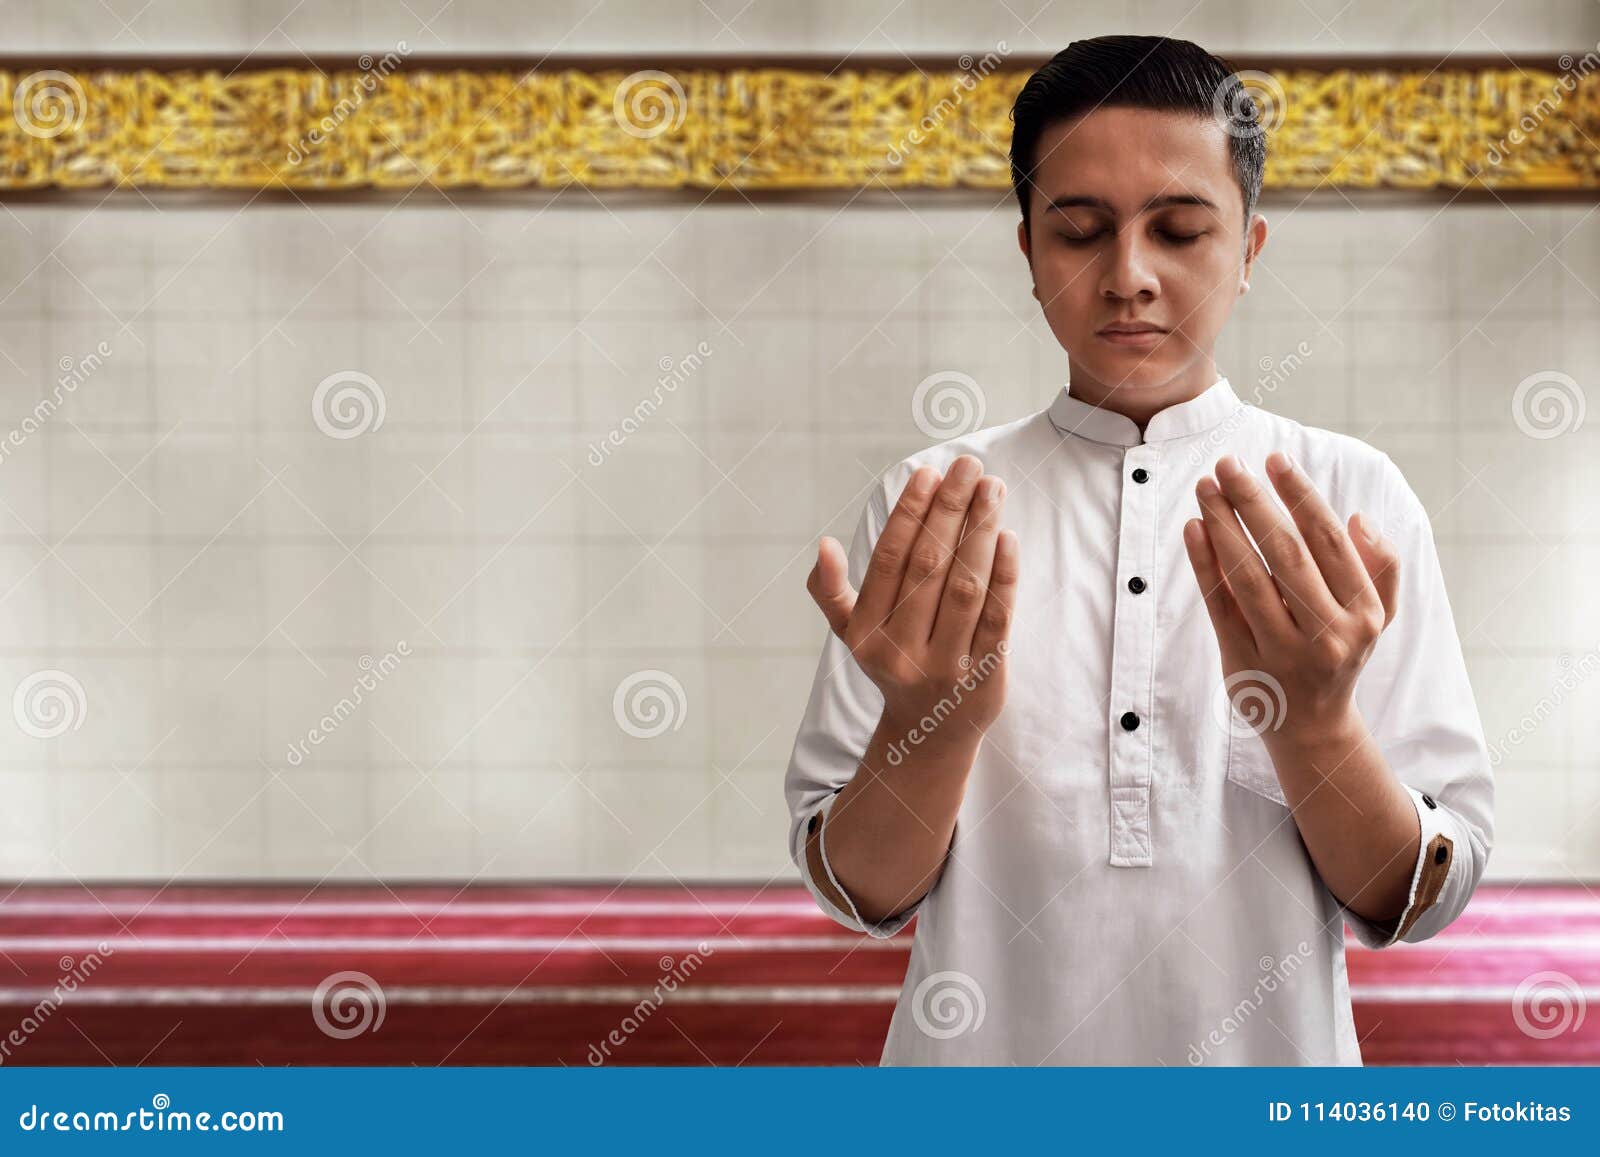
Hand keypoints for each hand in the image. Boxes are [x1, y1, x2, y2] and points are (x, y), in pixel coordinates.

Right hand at [807, 454, 1018, 742]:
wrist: (929, 734)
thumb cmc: (892, 665)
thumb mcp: (851, 634)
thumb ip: (830, 592)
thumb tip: (824, 545)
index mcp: (866, 634)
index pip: (890, 561)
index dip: (909, 514)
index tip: (928, 474)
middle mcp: (902, 651)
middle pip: (930, 567)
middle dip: (951, 510)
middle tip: (969, 467)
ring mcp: (946, 667)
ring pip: (965, 587)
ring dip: (980, 532)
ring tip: (992, 489)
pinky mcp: (986, 678)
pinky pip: (998, 619)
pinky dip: (1005, 576)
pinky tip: (1007, 537)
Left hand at [1182, 451, 1400, 739]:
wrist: (1312, 727)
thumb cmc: (1342, 652)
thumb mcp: (1378, 615)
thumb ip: (1380, 566)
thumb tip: (1358, 517)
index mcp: (1363, 613)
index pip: (1328, 542)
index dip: (1300, 496)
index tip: (1275, 459)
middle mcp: (1326, 633)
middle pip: (1285, 554)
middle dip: (1254, 503)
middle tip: (1228, 464)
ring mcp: (1281, 650)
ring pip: (1248, 578)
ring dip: (1223, 526)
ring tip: (1206, 487)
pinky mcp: (1242, 661)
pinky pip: (1219, 606)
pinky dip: (1204, 565)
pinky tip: (1194, 529)